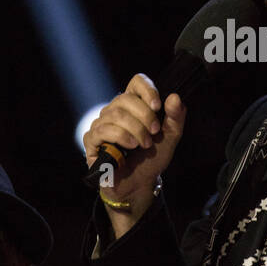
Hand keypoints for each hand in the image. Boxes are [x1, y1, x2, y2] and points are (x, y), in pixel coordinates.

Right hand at [82, 74, 186, 205]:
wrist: (139, 183)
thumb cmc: (152, 158)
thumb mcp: (170, 138)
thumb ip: (175, 117)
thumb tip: (175, 97)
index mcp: (134, 105)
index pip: (136, 82)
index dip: (147, 90)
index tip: (157, 106)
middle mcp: (115, 110)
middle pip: (125, 99)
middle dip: (144, 116)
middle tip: (154, 133)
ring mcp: (101, 124)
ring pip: (115, 115)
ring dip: (135, 130)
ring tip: (144, 145)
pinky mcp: (91, 140)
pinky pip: (102, 130)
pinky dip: (120, 137)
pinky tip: (130, 147)